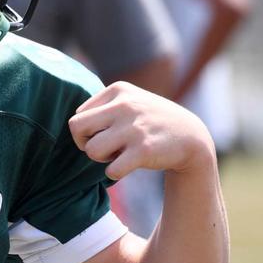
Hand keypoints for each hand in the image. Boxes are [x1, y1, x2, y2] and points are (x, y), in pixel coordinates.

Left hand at [69, 82, 215, 179]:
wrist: (191, 136)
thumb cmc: (149, 121)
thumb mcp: (129, 100)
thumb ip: (101, 106)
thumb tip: (71, 124)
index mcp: (117, 90)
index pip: (78, 115)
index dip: (86, 131)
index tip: (103, 136)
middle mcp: (124, 105)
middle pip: (76, 128)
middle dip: (84, 143)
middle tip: (102, 148)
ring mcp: (134, 127)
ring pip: (91, 150)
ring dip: (101, 159)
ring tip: (118, 155)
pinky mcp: (144, 150)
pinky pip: (111, 170)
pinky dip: (114, 173)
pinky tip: (128, 166)